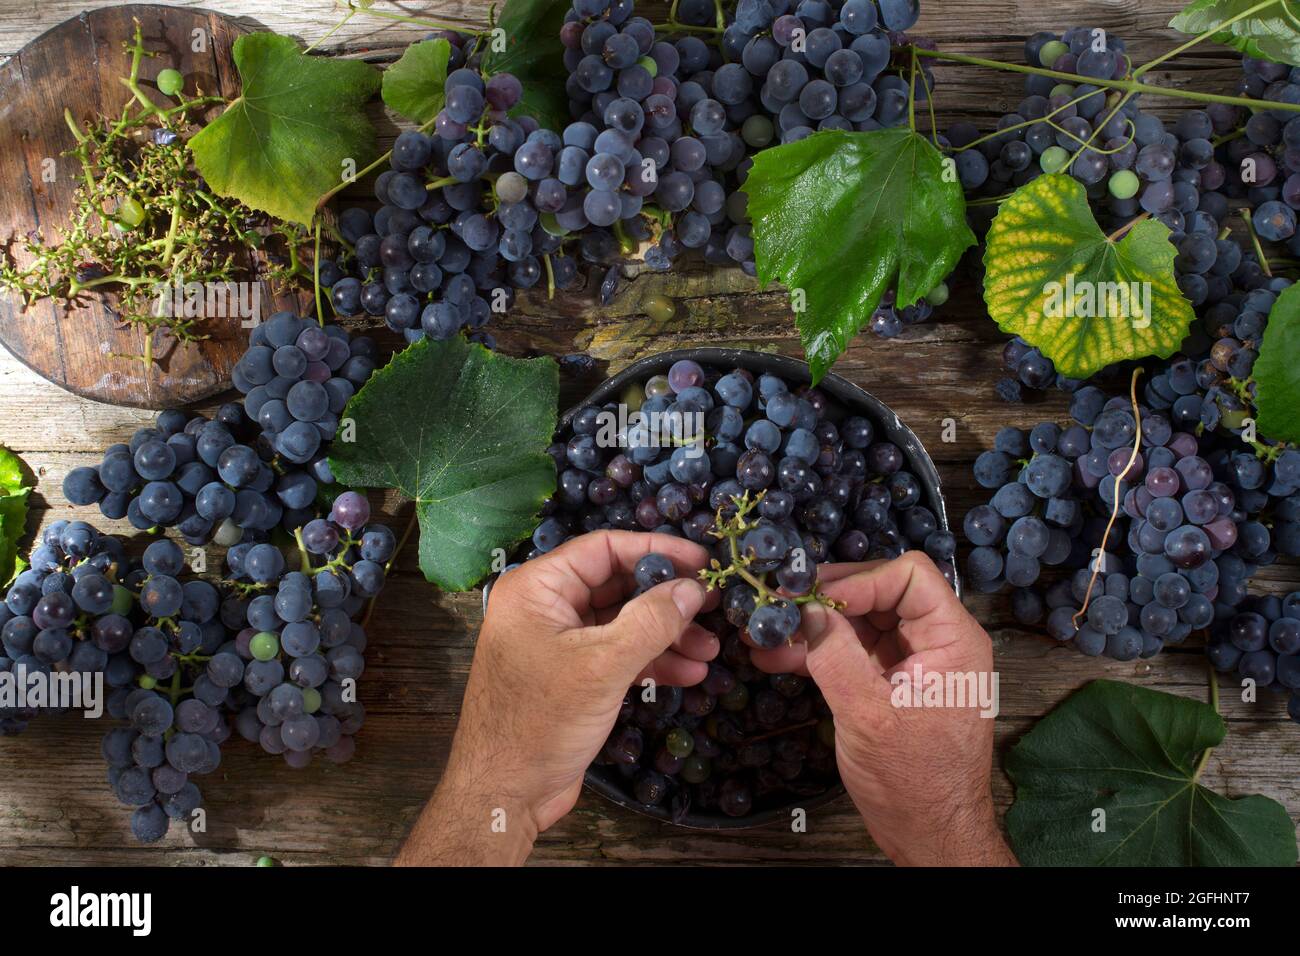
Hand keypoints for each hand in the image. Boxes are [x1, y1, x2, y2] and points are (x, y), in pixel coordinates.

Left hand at [395, 530, 717, 865]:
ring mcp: (558, 644)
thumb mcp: (602, 665)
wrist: (504, 794)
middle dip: (667, 599)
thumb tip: (693, 589)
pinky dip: (651, 661)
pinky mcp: (571, 677)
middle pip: (617, 585)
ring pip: (623, 623)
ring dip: (667, 634)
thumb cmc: (540, 722)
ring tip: (710, 649)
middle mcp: (545, 608)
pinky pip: (617, 654)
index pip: (604, 548)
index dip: (657, 552)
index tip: (703, 562)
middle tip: (714, 607)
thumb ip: (651, 621)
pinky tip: (688, 673)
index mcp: (537, 588)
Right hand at [750, 552, 1015, 866]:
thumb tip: (803, 607)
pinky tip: (776, 655)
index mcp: (952, 638)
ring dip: (812, 625)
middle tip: (778, 604)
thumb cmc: (914, 781)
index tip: (812, 599)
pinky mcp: (890, 681)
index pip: (908, 575)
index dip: (857, 580)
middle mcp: (936, 640)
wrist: (930, 834)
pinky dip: (817, 650)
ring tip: (764, 632)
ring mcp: (912, 660)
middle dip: (825, 599)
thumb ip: (834, 654)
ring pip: (859, 620)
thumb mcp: (867, 713)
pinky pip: (853, 650)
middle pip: (879, 591)